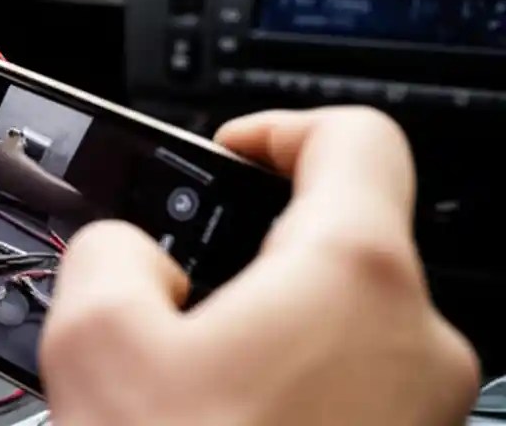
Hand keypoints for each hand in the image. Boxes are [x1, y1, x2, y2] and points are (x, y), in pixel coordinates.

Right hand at [38, 107, 478, 425]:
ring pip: (337, 324)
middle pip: (337, 239)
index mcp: (352, 276)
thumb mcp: (95, 338)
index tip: (228, 152)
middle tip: (168, 290)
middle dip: (242, 254)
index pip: (353, 138)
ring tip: (178, 381)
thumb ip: (110, 248)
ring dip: (257, 331)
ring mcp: (427, 414)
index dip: (279, 126)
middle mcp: (417, 341)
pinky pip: (349, 389)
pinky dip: (285, 389)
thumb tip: (128, 251)